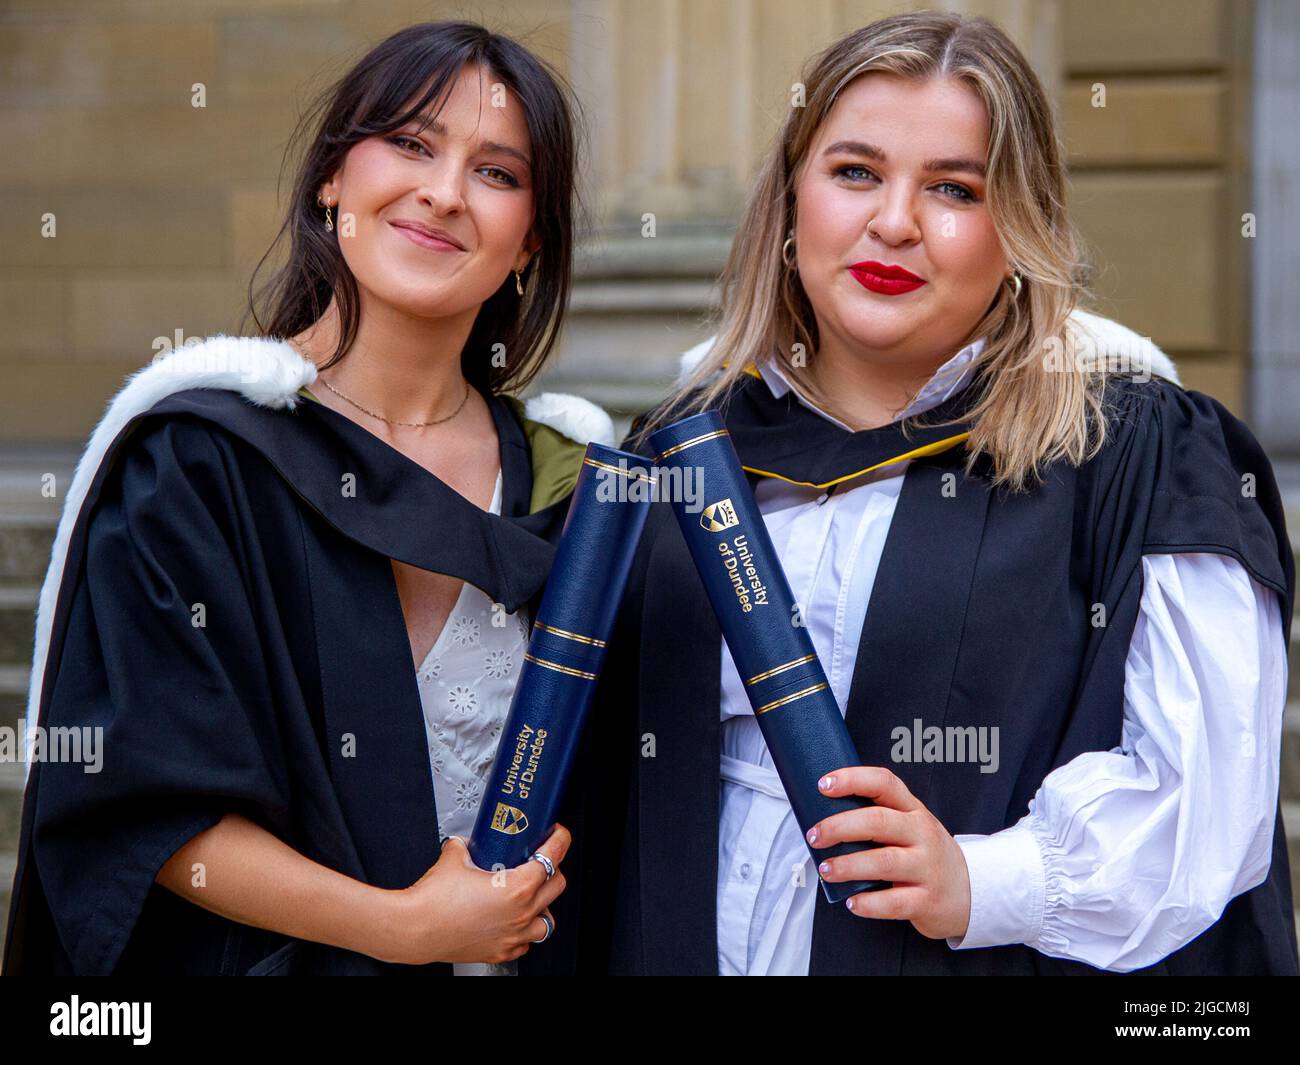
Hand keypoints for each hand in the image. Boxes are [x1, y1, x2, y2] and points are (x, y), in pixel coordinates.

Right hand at [377, 824, 569, 965]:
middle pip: (557, 886)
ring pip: (547, 921)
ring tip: (531, 895)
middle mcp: (520, 915)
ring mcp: (512, 936)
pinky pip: (525, 943)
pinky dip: (524, 931)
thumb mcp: (454, 856)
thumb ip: (466, 845)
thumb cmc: (434, 900)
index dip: (559, 841)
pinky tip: (513, 921)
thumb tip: (467, 843)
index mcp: (517, 889)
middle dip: (553, 869)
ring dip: (543, 905)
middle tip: (541, 860)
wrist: (414, 930)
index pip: (551, 858)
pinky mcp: (499, 952)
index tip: (558, 835)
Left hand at [808, 767, 970, 940]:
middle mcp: (922, 834)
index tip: (823, 785)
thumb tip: (823, 819)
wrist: (970, 893)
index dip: (852, 780)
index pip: (884, 783)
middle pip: (878, 821)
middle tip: (815, 836)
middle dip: (839, 827)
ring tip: (825, 869)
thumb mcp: (910, 828)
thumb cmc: (925, 855)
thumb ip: (877, 819)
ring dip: (848, 865)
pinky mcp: (927, 900)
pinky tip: (852, 902)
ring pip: (884, 861)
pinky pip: (894, 902)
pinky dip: (869, 903)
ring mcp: (927, 868)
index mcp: (913, 810)